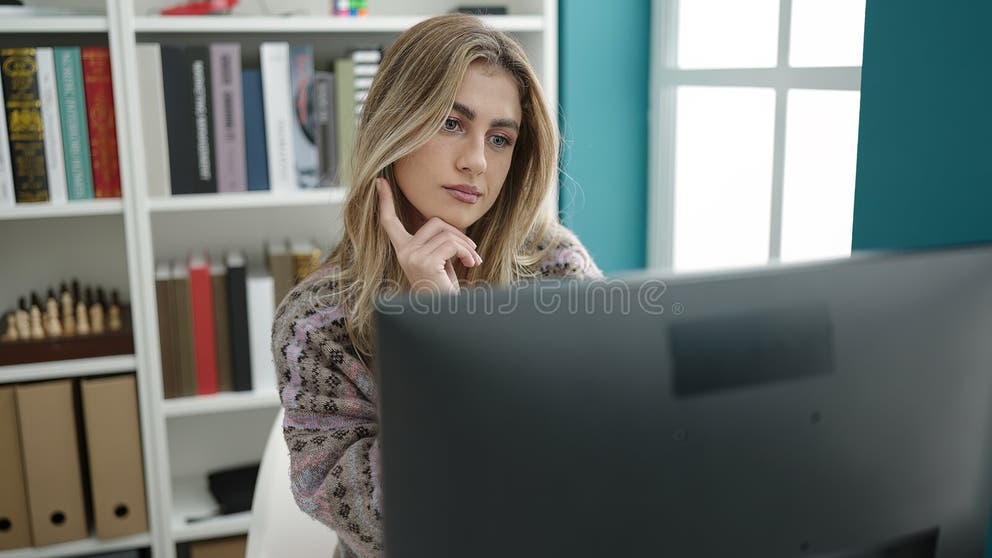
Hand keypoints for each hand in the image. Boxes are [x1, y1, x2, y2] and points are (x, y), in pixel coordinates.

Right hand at [376, 178, 482, 292]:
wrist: (445, 314)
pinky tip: (471, 264)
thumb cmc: (444, 289)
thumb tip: (446, 225)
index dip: (385, 202)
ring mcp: (411, 257)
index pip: (390, 222)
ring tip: (473, 260)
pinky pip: (451, 244)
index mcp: (403, 250)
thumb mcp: (438, 261)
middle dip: (457, 233)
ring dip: (466, 246)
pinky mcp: (424, 262)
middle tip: (471, 251)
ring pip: (446, 233)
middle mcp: (403, 252)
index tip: (380, 182)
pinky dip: (467, 252)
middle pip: (433, 222)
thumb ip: (436, 242)